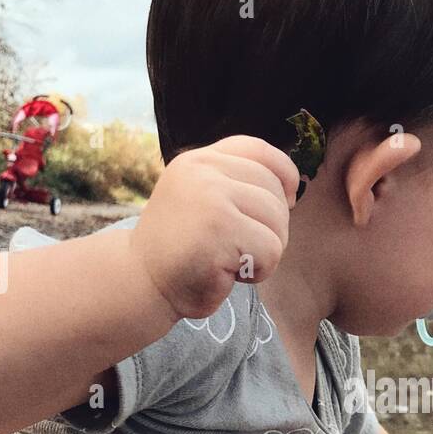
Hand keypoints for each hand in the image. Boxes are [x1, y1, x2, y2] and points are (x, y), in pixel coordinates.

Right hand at [130, 134, 299, 320]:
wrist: (141, 282)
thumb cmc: (181, 249)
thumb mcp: (201, 201)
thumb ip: (234, 185)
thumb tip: (291, 187)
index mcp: (199, 160)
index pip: (259, 150)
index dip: (285, 174)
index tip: (288, 200)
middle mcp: (203, 172)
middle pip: (274, 190)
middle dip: (273, 226)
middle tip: (243, 248)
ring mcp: (210, 198)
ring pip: (278, 221)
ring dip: (267, 251)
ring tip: (233, 260)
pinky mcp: (219, 230)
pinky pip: (271, 250)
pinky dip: (260, 270)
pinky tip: (230, 273)